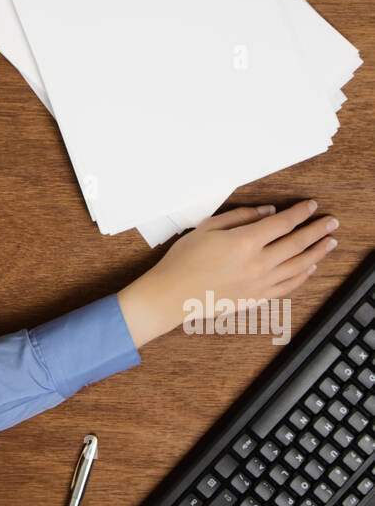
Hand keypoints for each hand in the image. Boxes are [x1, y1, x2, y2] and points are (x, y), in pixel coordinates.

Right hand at [117, 200, 338, 347]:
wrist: (173, 295)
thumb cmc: (184, 259)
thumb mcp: (207, 228)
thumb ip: (240, 217)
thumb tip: (267, 212)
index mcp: (245, 242)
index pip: (282, 223)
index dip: (300, 213)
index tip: (311, 206)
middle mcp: (257, 263)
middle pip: (296, 244)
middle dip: (317, 231)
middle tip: (331, 222)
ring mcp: (259, 283)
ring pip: (297, 266)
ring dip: (317, 253)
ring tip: (330, 243)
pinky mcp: (256, 299)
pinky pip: (287, 287)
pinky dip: (302, 276)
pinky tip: (310, 268)